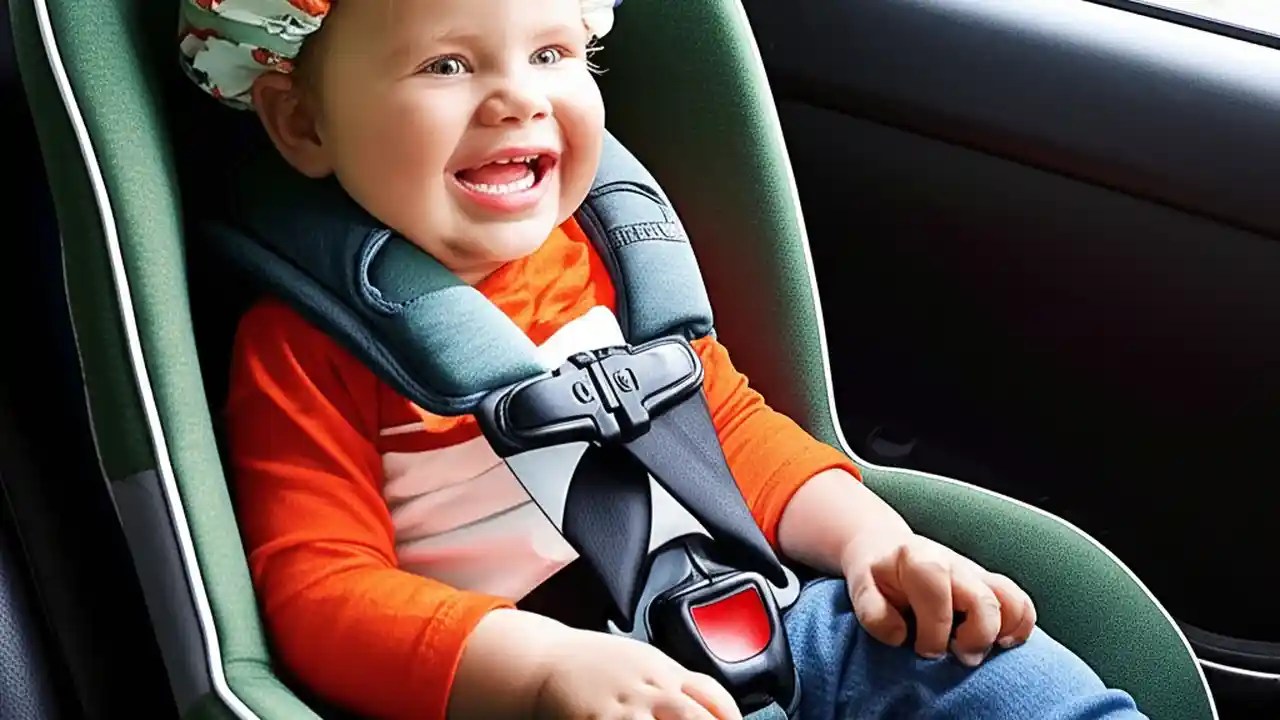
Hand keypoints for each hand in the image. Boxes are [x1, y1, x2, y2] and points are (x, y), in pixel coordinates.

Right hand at [533, 627, 741, 719]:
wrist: (545, 662)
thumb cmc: (593, 665)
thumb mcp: (643, 662)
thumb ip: (674, 684)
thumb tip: (708, 707)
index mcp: (664, 671)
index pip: (712, 694)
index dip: (731, 716)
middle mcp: (650, 689)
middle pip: (695, 716)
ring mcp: (625, 708)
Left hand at [840, 530, 1036, 666]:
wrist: (888, 550)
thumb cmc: (877, 575)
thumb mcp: (860, 587)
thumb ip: (872, 612)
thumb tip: (900, 635)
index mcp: (919, 560)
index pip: (937, 594)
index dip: (933, 631)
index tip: (923, 651)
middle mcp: (953, 564)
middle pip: (983, 601)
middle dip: (974, 638)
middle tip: (956, 656)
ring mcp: (976, 574)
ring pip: (1011, 600)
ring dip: (1004, 632)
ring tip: (983, 650)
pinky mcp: (990, 585)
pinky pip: (1021, 603)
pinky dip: (1020, 626)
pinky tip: (1001, 642)